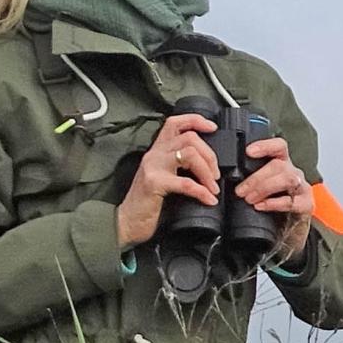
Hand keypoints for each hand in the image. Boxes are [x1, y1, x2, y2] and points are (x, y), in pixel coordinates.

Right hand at [116, 113, 220, 247]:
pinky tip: (208, 199)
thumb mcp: (163, 178)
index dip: (195, 120)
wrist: (126, 223)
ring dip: (207, 170)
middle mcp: (155, 154)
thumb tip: (207, 168)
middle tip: (216, 174)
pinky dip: (202, 191)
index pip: (175, 123)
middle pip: (189, 137)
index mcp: (158, 151)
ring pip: (189, 153)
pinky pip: (185, 182)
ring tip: (212, 186)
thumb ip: (178, 167)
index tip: (212, 127)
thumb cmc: (146, 203)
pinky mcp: (154, 183)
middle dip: (210, 154)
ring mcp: (153, 167)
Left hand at [239, 136, 313, 265]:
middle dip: (256, 177)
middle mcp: (294, 172)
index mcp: (282, 164)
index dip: (265, 146)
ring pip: (287, 179)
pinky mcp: (306, 204)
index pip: (278, 146)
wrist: (289, 231)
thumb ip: (249, 180)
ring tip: (250, 199)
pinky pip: (292, 201)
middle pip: (279, 165)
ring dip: (264, 188)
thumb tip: (226, 178)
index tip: (248, 152)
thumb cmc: (272, 206)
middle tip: (240, 191)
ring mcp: (302, 187)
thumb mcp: (260, 189)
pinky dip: (275, 203)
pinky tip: (262, 206)